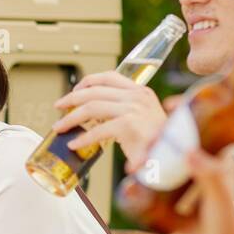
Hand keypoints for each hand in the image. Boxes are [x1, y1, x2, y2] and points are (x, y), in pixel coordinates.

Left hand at [52, 70, 167, 170]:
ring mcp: (134, 110)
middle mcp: (137, 97)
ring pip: (92, 108)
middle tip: (58, 107)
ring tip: (60, 127)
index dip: (88, 81)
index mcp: (140, 91)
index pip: (109, 76)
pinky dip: (83, 138)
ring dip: (71, 118)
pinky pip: (98, 131)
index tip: (74, 90)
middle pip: (95, 92)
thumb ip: (123, 110)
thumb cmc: (157, 141)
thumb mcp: (143, 118)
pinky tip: (75, 144)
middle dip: (72, 99)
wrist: (174, 157)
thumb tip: (93, 113)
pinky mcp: (130, 127)